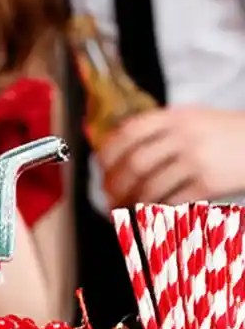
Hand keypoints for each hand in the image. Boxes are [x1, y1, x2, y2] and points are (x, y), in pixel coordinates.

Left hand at [97, 107, 244, 205]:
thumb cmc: (227, 132)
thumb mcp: (194, 118)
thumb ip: (162, 128)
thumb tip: (122, 146)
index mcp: (174, 116)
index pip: (129, 131)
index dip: (109, 151)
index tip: (101, 166)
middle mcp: (182, 136)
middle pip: (135, 162)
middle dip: (116, 182)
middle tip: (109, 193)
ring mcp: (196, 160)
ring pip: (151, 185)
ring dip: (132, 200)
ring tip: (125, 207)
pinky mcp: (210, 183)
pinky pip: (173, 199)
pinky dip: (157, 208)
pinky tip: (151, 212)